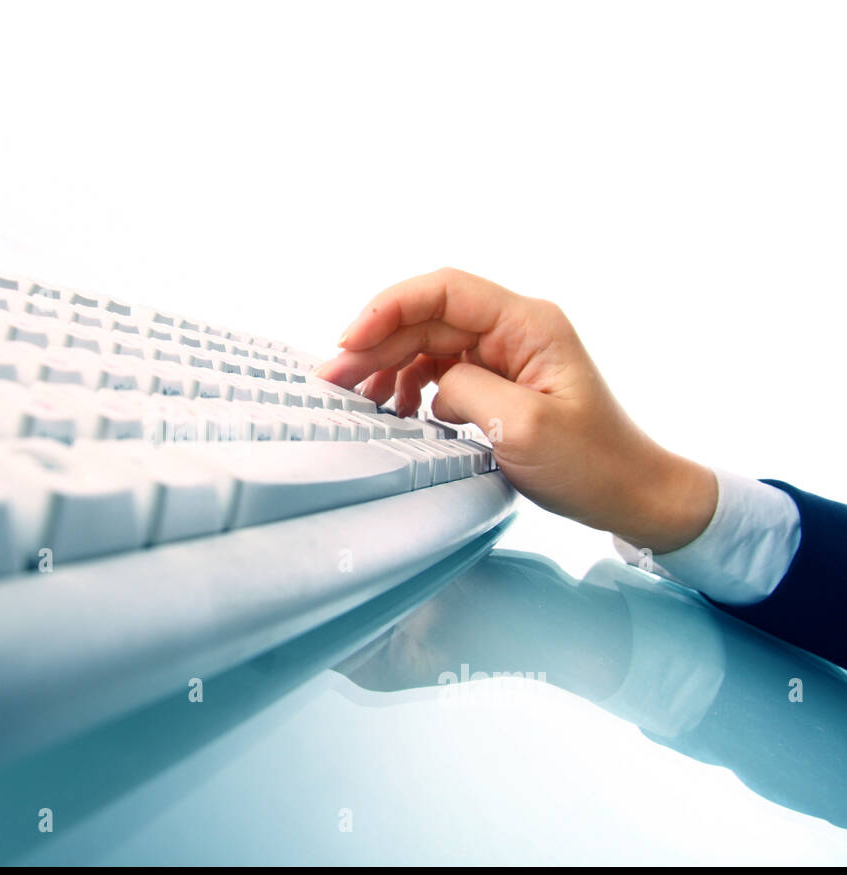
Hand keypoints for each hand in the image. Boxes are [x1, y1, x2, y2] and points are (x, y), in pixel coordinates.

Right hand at [312, 268, 716, 553]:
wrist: (631, 495)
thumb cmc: (594, 463)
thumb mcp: (524, 428)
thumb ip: (466, 390)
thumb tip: (430, 384)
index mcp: (528, 323)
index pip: (443, 290)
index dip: (387, 308)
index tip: (348, 343)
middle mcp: (514, 328)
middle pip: (426, 316)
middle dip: (375, 343)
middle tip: (332, 381)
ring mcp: (505, 354)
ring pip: (427, 342)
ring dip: (387, 366)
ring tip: (359, 401)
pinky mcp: (498, 382)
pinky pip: (440, 370)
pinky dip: (410, 386)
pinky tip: (398, 412)